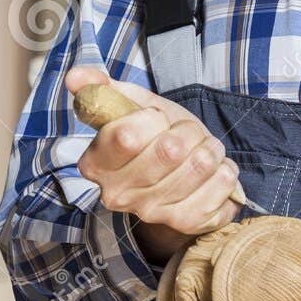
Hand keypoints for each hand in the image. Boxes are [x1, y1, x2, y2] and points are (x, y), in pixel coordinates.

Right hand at [66, 67, 238, 262]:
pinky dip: (226, 171)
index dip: (152, 119)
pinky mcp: (187, 223)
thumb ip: (102, 89)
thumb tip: (75, 77)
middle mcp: (118, 195)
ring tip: (202, 150)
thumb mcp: (129, 106)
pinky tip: (215, 171)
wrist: (175, 176)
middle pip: (170, 150)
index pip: (127, 136)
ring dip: (210, 148)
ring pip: (201, 165)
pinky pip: (222, 186)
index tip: (156, 118)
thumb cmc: (152, 136)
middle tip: (185, 134)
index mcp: (96, 164)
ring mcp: (153, 213)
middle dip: (188, 131)